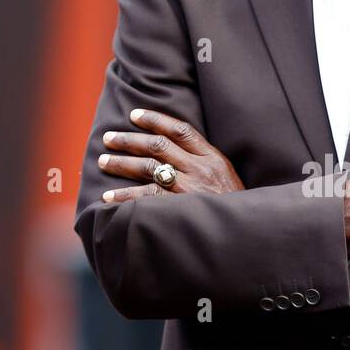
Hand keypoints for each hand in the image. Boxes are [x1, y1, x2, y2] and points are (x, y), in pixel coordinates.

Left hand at [98, 108, 243, 199]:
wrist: (247, 234)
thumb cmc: (234, 208)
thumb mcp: (227, 180)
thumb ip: (205, 165)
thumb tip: (173, 155)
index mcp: (214, 158)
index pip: (180, 130)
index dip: (155, 119)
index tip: (134, 115)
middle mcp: (201, 169)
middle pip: (158, 145)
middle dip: (129, 140)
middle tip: (108, 137)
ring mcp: (190, 189)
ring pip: (148, 167)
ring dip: (121, 163)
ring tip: (103, 161)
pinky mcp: (180, 209)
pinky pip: (146, 198)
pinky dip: (125, 196)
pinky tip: (109, 196)